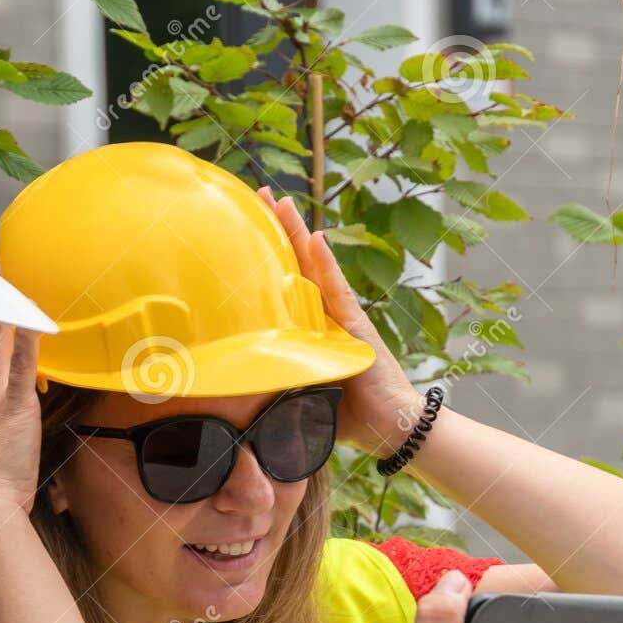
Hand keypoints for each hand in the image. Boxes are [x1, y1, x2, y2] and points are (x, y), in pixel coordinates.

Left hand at [261, 188, 421, 456]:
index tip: (244, 225)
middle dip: (279, 229)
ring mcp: (342, 317)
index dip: (267, 254)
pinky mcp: (355, 327)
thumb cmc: (348, 417)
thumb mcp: (296, 398)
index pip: (284, 283)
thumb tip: (232, 389)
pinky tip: (315, 238)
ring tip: (281, 201)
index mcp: (308, 328)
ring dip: (298, 234)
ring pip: (314, 268)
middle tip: (259, 193)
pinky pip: (336, 291)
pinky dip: (326, 264)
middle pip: (298, 263)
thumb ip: (272, 385)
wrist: (390, 429)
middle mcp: (326, 316)